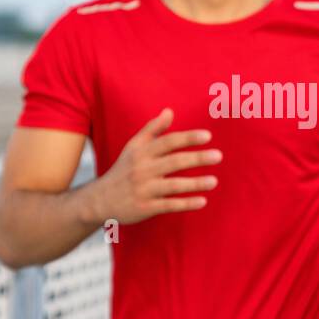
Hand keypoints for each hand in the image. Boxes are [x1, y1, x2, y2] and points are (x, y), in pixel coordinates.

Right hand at [92, 108, 221, 223]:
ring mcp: (144, 189)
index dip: (188, 137)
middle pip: (173, 161)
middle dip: (197, 158)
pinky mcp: (145, 208)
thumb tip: (169, 111)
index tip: (207, 135)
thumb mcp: (133, 147)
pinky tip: (202, 201)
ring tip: (214, 181)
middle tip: (218, 156)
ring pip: (173, 185)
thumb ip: (152, 129)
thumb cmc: (122, 169)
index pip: (168, 141)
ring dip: (195, 183)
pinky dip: (185, 204)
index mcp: (141, 152)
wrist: (99, 200)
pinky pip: (169, 205)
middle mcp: (142, 169)